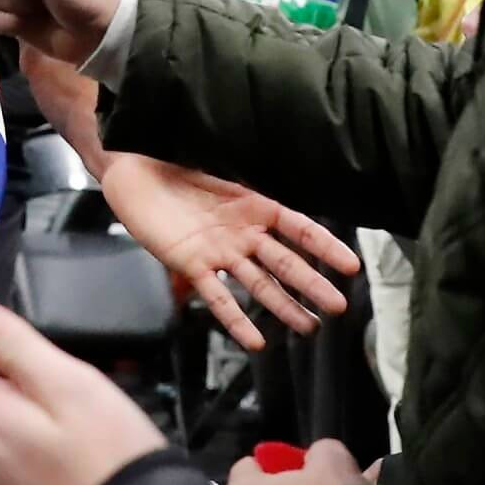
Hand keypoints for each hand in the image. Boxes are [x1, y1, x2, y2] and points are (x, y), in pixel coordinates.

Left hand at [100, 155, 358, 350]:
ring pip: (258, 284)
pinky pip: (217, 297)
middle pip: (285, 263)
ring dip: (283, 307)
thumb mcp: (215, 159)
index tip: (351, 266)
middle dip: (312, 285)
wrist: (132, 172)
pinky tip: (255, 342)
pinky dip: (235, 320)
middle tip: (339, 307)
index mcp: (254, 204)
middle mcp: (242, 233)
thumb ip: (245, 166)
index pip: (299, 229)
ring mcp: (218, 252)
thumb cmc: (174, 160)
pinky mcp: (190, 265)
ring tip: (308, 328)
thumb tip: (279, 143)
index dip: (325, 246)